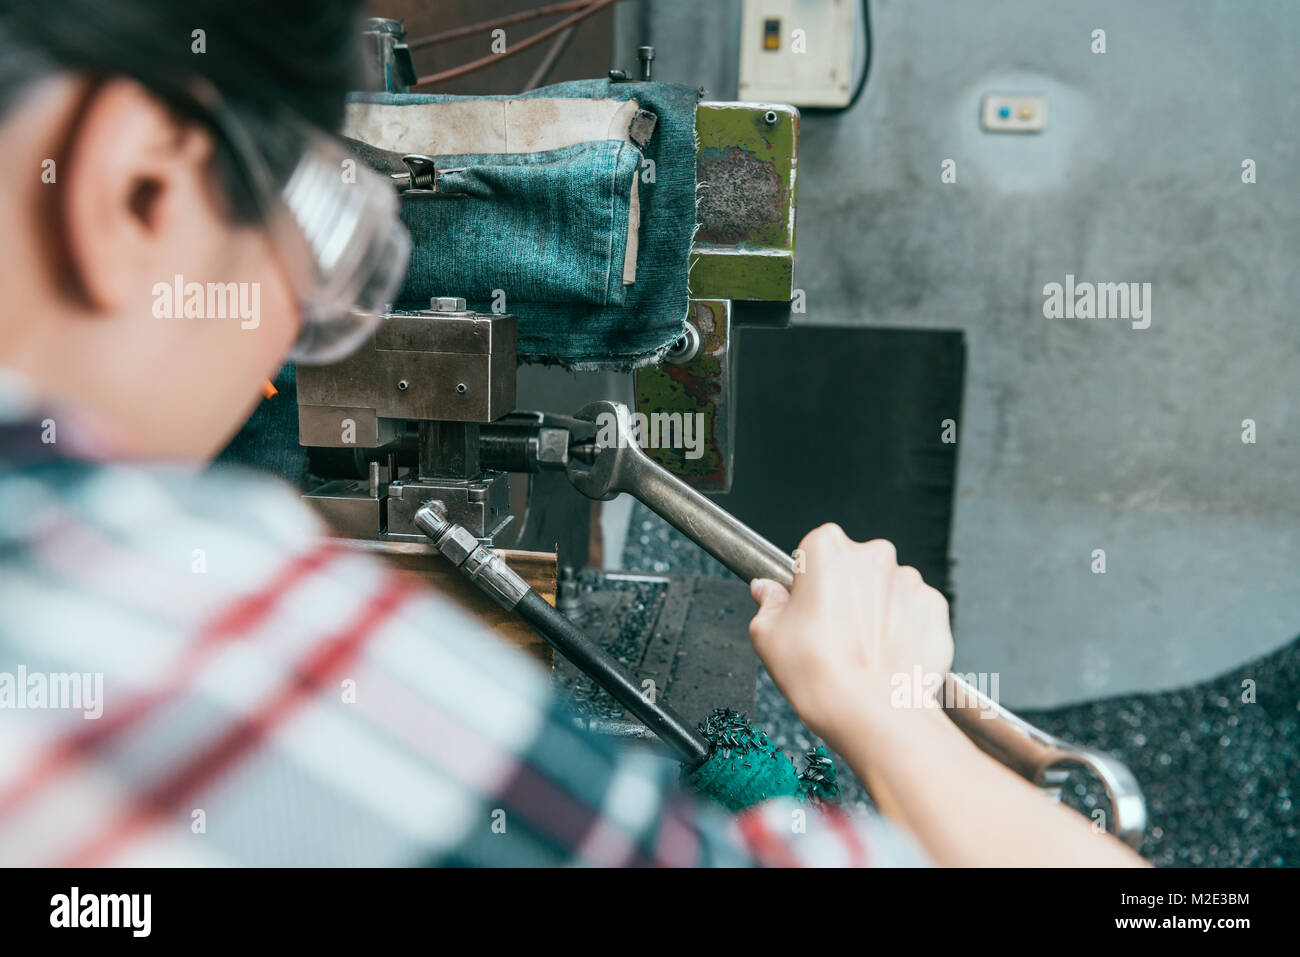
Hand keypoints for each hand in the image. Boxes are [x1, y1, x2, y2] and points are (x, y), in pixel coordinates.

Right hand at [747, 524, 953, 746]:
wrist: (870, 713)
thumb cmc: (817, 673)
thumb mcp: (767, 635)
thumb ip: (768, 603)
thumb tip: (767, 592)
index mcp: (827, 548)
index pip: (813, 551)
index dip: (807, 583)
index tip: (805, 608)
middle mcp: (873, 555)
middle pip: (854, 567)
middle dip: (845, 594)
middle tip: (830, 635)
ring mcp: (909, 581)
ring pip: (887, 590)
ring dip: (876, 611)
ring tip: (860, 652)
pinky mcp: (935, 608)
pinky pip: (915, 612)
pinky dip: (904, 630)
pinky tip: (886, 657)